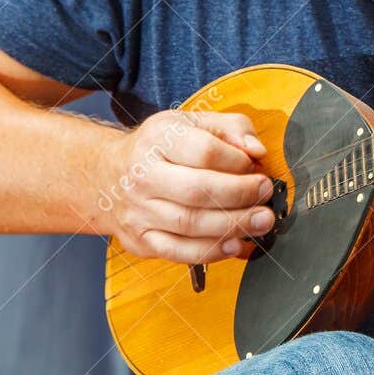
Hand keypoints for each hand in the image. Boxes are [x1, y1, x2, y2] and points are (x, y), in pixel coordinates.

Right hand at [95, 109, 273, 264]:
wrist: (108, 175)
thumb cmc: (161, 148)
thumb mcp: (193, 122)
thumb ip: (231, 128)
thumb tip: (256, 150)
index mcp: (158, 139)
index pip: (204, 152)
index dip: (237, 162)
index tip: (256, 168)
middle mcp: (143, 175)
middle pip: (198, 190)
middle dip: (240, 196)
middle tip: (266, 195)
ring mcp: (138, 210)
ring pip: (190, 224)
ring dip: (233, 225)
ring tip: (261, 221)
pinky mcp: (140, 239)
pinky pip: (178, 251)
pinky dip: (211, 251)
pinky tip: (235, 244)